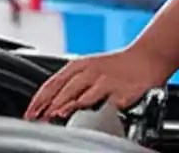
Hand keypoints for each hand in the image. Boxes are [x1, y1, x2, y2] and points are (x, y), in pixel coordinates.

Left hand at [23, 46, 172, 121]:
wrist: (148, 58)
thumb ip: (72, 85)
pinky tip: (90, 115)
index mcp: (80, 65)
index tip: (30, 113)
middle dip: (49, 105)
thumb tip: (51, 105)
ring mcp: (106, 81)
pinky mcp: (122, 91)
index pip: (53, 83)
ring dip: (69, 104)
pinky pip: (107, 102)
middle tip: (38, 119)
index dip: (39, 99)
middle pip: (65, 88)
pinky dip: (97, 108)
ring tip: (57, 115)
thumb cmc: (118, 67)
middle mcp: (91, 71)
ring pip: (83, 93)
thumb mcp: (90, 69)